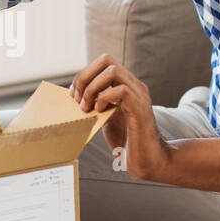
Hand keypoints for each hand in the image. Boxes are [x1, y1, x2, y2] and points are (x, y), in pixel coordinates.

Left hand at [69, 53, 171, 181]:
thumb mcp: (106, 117)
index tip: (73, 95)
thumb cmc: (126, 141)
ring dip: (92, 87)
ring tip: (87, 107)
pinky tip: (99, 112)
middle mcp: (135, 85)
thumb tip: (75, 95)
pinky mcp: (140, 108)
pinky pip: (120, 90)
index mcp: (126, 85)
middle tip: (77, 99)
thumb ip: (96, 103)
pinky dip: (104, 98)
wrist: (146, 160)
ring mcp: (139, 95)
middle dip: (85, 76)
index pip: (103, 62)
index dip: (84, 75)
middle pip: (106, 59)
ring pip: (112, 71)